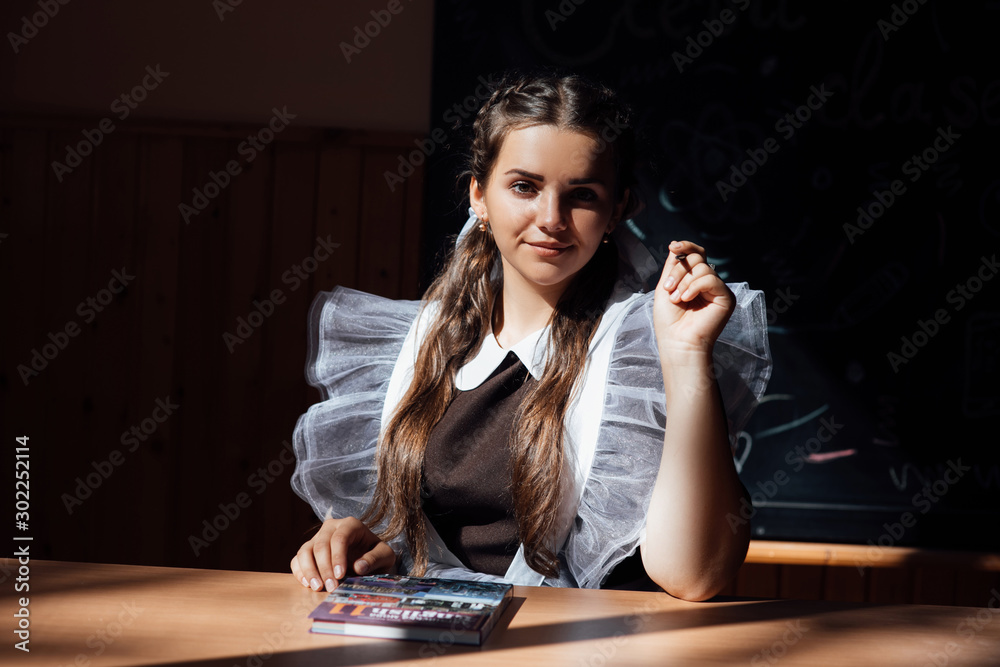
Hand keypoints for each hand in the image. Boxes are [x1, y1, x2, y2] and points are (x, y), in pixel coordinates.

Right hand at [290, 516, 396, 591]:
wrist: (367, 557)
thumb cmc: (376, 555)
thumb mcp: (385, 555)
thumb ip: (375, 558)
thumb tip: (359, 567)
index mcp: (350, 525)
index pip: (340, 538)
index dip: (337, 556)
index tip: (340, 575)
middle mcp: (331, 527)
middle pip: (321, 545)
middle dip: (324, 568)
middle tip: (331, 587)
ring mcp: (317, 538)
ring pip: (305, 551)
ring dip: (309, 571)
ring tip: (317, 587)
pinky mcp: (308, 550)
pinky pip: (297, 559)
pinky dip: (299, 571)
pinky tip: (307, 584)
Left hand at [654, 240, 734, 357]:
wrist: (676, 342)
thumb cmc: (669, 321)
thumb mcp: (666, 287)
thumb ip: (673, 266)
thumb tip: (676, 245)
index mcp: (695, 280)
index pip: (696, 254)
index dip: (686, 246)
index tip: (673, 247)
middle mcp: (708, 283)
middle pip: (697, 259)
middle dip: (678, 271)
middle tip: (669, 289)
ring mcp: (718, 290)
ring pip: (702, 268)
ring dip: (684, 282)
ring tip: (677, 299)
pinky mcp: (726, 298)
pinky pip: (711, 279)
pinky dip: (695, 287)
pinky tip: (686, 299)